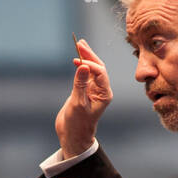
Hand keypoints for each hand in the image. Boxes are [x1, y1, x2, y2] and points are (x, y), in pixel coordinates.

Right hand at [55, 40, 111, 157]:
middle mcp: (102, 90)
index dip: (90, 64)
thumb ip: (80, 84)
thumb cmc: (77, 124)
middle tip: (79, 42)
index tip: (77, 61)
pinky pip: (86, 74)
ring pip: (93, 69)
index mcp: (105, 95)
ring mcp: (94, 90)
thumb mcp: (77, 104)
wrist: (73, 135)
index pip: (101, 73)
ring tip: (79, 44)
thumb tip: (83, 66)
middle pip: (98, 67)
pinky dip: (82, 64)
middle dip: (90, 55)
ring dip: (86, 56)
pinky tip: (77, 57)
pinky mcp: (86, 91)